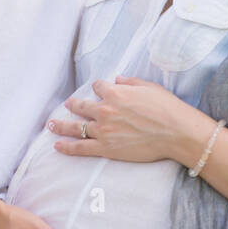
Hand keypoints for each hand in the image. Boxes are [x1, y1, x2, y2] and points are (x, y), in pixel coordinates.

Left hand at [49, 76, 201, 163]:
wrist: (176, 132)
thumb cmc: (167, 108)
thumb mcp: (149, 87)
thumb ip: (130, 82)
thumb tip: (118, 80)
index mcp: (115, 93)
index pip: (98, 87)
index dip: (98, 88)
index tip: (99, 90)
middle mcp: (105, 110)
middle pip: (81, 106)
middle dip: (72, 105)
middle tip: (66, 106)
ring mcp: (103, 130)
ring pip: (76, 127)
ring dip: (61, 126)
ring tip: (51, 125)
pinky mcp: (106, 148)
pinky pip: (81, 148)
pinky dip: (67, 147)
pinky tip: (57, 145)